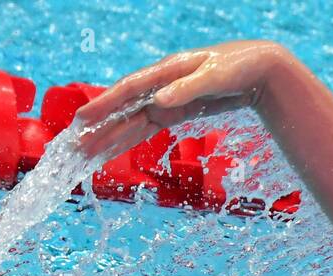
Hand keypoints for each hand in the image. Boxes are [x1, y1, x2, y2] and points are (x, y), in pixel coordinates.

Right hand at [76, 40, 289, 158]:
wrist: (257, 67)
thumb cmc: (237, 66)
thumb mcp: (215, 76)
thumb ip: (188, 88)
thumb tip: (160, 101)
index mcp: (167, 71)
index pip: (130, 90)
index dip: (106, 104)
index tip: (84, 118)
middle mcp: (161, 85)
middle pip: (124, 109)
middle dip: (100, 128)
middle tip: (74, 146)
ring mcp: (167, 98)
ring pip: (133, 121)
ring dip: (110, 137)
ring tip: (86, 152)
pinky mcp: (177, 111)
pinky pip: (148, 127)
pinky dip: (130, 138)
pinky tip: (113, 147)